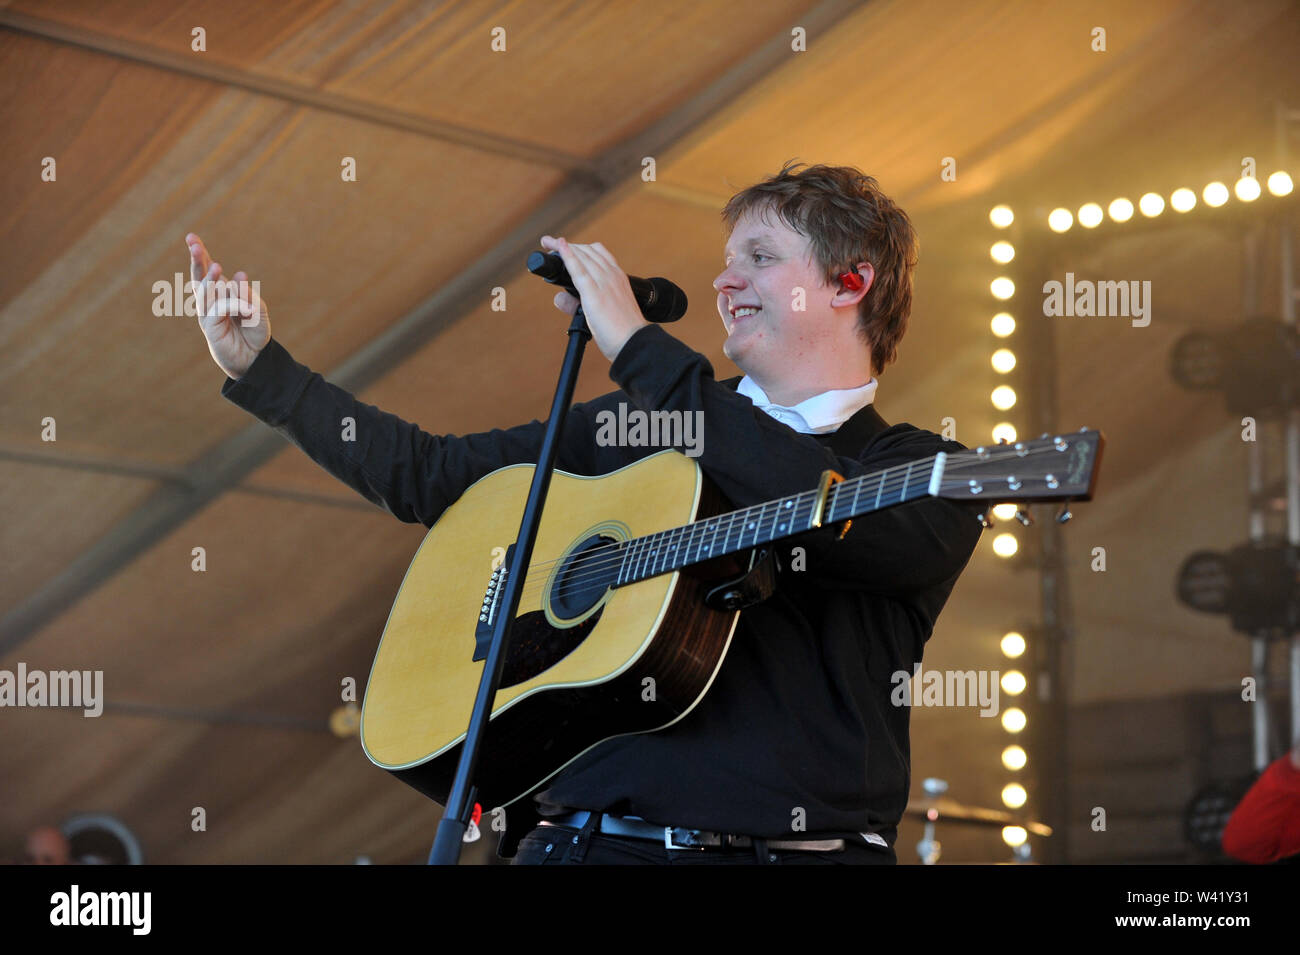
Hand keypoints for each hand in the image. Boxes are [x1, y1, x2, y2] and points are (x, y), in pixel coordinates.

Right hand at [186, 232, 270, 379]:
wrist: (254, 357)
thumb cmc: (254, 331)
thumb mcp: (257, 309)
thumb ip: (248, 293)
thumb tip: (239, 275)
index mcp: (220, 291)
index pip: (207, 269)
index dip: (199, 254)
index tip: (191, 237)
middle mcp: (210, 300)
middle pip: (199, 276)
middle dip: (196, 259)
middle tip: (193, 244)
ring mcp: (208, 313)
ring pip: (207, 291)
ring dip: (211, 278)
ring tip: (217, 266)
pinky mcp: (210, 326)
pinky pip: (220, 308)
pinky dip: (233, 303)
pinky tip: (245, 306)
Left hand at [540, 235, 648, 361]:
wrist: (634, 344)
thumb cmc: (621, 333)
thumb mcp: (600, 313)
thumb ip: (577, 304)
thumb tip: (558, 298)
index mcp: (618, 278)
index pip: (599, 254)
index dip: (580, 247)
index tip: (565, 244)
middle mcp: (612, 276)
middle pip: (587, 252)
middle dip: (568, 245)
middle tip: (549, 241)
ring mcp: (604, 283)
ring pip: (582, 257)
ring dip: (563, 247)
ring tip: (548, 242)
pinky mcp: (595, 293)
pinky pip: (578, 270)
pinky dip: (568, 256)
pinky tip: (559, 248)